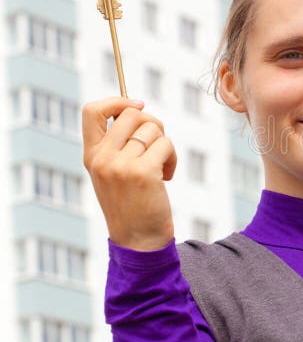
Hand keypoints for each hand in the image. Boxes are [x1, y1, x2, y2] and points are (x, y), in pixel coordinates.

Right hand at [82, 97, 177, 250]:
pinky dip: (172, 157)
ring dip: (164, 144)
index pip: (91, 111)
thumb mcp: (112, 173)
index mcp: (91, 155)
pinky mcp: (143, 172)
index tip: (137, 105)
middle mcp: (102, 157)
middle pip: (133, 113)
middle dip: (153, 124)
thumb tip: (137, 109)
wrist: (138, 240)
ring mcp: (121, 165)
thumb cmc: (132, 204)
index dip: (117, 101)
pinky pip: (166, 144)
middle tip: (156, 146)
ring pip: (153, 128)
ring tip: (161, 167)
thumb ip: (117, 145)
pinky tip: (167, 176)